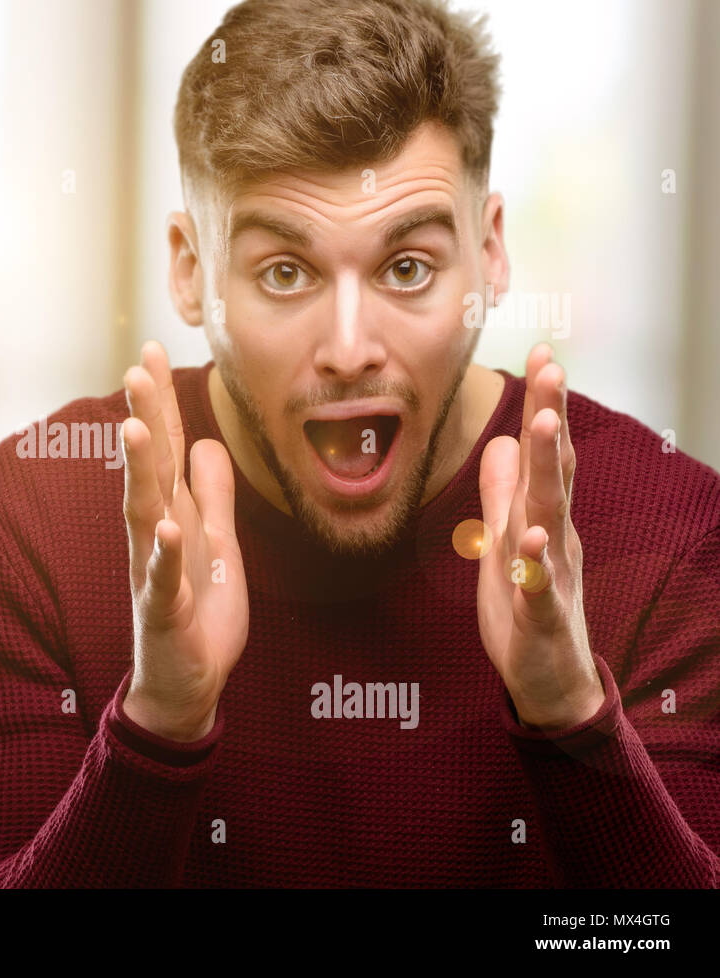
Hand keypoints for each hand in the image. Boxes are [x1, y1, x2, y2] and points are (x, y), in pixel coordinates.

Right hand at [120, 341, 248, 741]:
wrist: (187, 684)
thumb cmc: (199, 613)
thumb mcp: (216, 544)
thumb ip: (212, 495)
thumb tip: (206, 442)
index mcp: (171, 515)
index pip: (161, 448)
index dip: (157, 401)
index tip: (148, 348)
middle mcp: (154, 535)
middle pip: (147, 468)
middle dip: (142, 418)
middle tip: (135, 368)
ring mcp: (153, 572)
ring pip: (144, 513)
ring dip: (139, 472)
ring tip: (134, 429)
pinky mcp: (164, 611)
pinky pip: (163, 578)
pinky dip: (164, 553)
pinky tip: (167, 526)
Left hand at [477, 343, 604, 729]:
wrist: (550, 680)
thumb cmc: (526, 606)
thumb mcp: (507, 540)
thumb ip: (503, 494)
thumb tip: (501, 443)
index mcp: (544, 517)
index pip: (549, 453)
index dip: (545, 404)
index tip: (542, 353)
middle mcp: (554, 537)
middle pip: (556, 469)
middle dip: (554, 416)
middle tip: (552, 366)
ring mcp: (550, 575)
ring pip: (550, 515)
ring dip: (550, 471)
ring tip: (545, 425)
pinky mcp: (539, 615)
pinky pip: (538, 586)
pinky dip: (534, 563)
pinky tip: (531, 539)